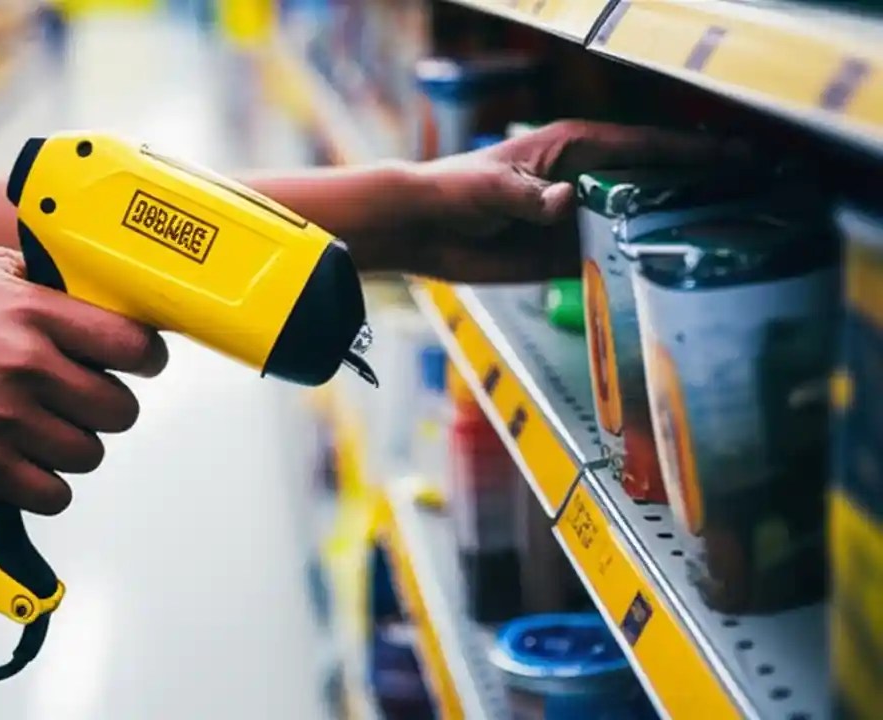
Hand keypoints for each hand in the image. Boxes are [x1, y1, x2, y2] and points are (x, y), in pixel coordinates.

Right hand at [0, 247, 167, 513]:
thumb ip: (42, 277)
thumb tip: (97, 285)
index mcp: (33, 312)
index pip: (133, 345)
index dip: (146, 360)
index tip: (139, 364)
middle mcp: (27, 364)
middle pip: (120, 410)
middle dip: (106, 411)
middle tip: (80, 404)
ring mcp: (8, 419)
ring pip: (89, 454)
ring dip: (73, 449)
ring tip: (42, 432)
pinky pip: (55, 493)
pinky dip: (45, 487)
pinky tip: (24, 465)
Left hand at [375, 121, 749, 282]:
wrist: (421, 231)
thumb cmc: (452, 192)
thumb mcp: (489, 189)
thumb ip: (527, 197)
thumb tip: (565, 203)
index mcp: (575, 149)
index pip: (647, 148)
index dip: (695, 154)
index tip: (741, 159)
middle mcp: (586, 182)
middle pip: (656, 185)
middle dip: (702, 192)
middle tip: (757, 204)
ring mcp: (580, 220)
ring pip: (640, 225)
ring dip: (676, 234)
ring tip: (731, 246)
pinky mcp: (567, 256)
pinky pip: (613, 262)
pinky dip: (640, 271)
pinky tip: (675, 284)